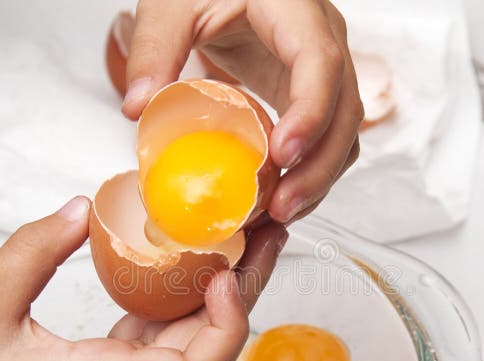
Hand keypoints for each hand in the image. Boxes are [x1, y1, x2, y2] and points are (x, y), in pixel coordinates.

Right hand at [0, 197, 285, 360]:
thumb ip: (31, 253)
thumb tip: (82, 208)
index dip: (226, 327)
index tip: (224, 274)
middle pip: (207, 351)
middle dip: (242, 293)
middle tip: (264, 233)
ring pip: (189, 345)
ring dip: (217, 296)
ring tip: (239, 241)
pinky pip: (160, 343)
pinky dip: (180, 304)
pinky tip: (186, 266)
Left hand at [121, 0, 363, 223]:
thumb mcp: (172, 4)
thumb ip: (154, 49)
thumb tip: (138, 108)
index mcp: (295, 10)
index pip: (320, 65)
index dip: (309, 114)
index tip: (281, 156)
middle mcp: (324, 40)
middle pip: (345, 112)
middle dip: (318, 167)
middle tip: (279, 208)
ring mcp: (324, 70)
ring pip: (344, 133)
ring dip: (318, 180)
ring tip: (277, 216)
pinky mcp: (310, 95)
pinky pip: (326, 140)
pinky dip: (308, 175)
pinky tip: (278, 201)